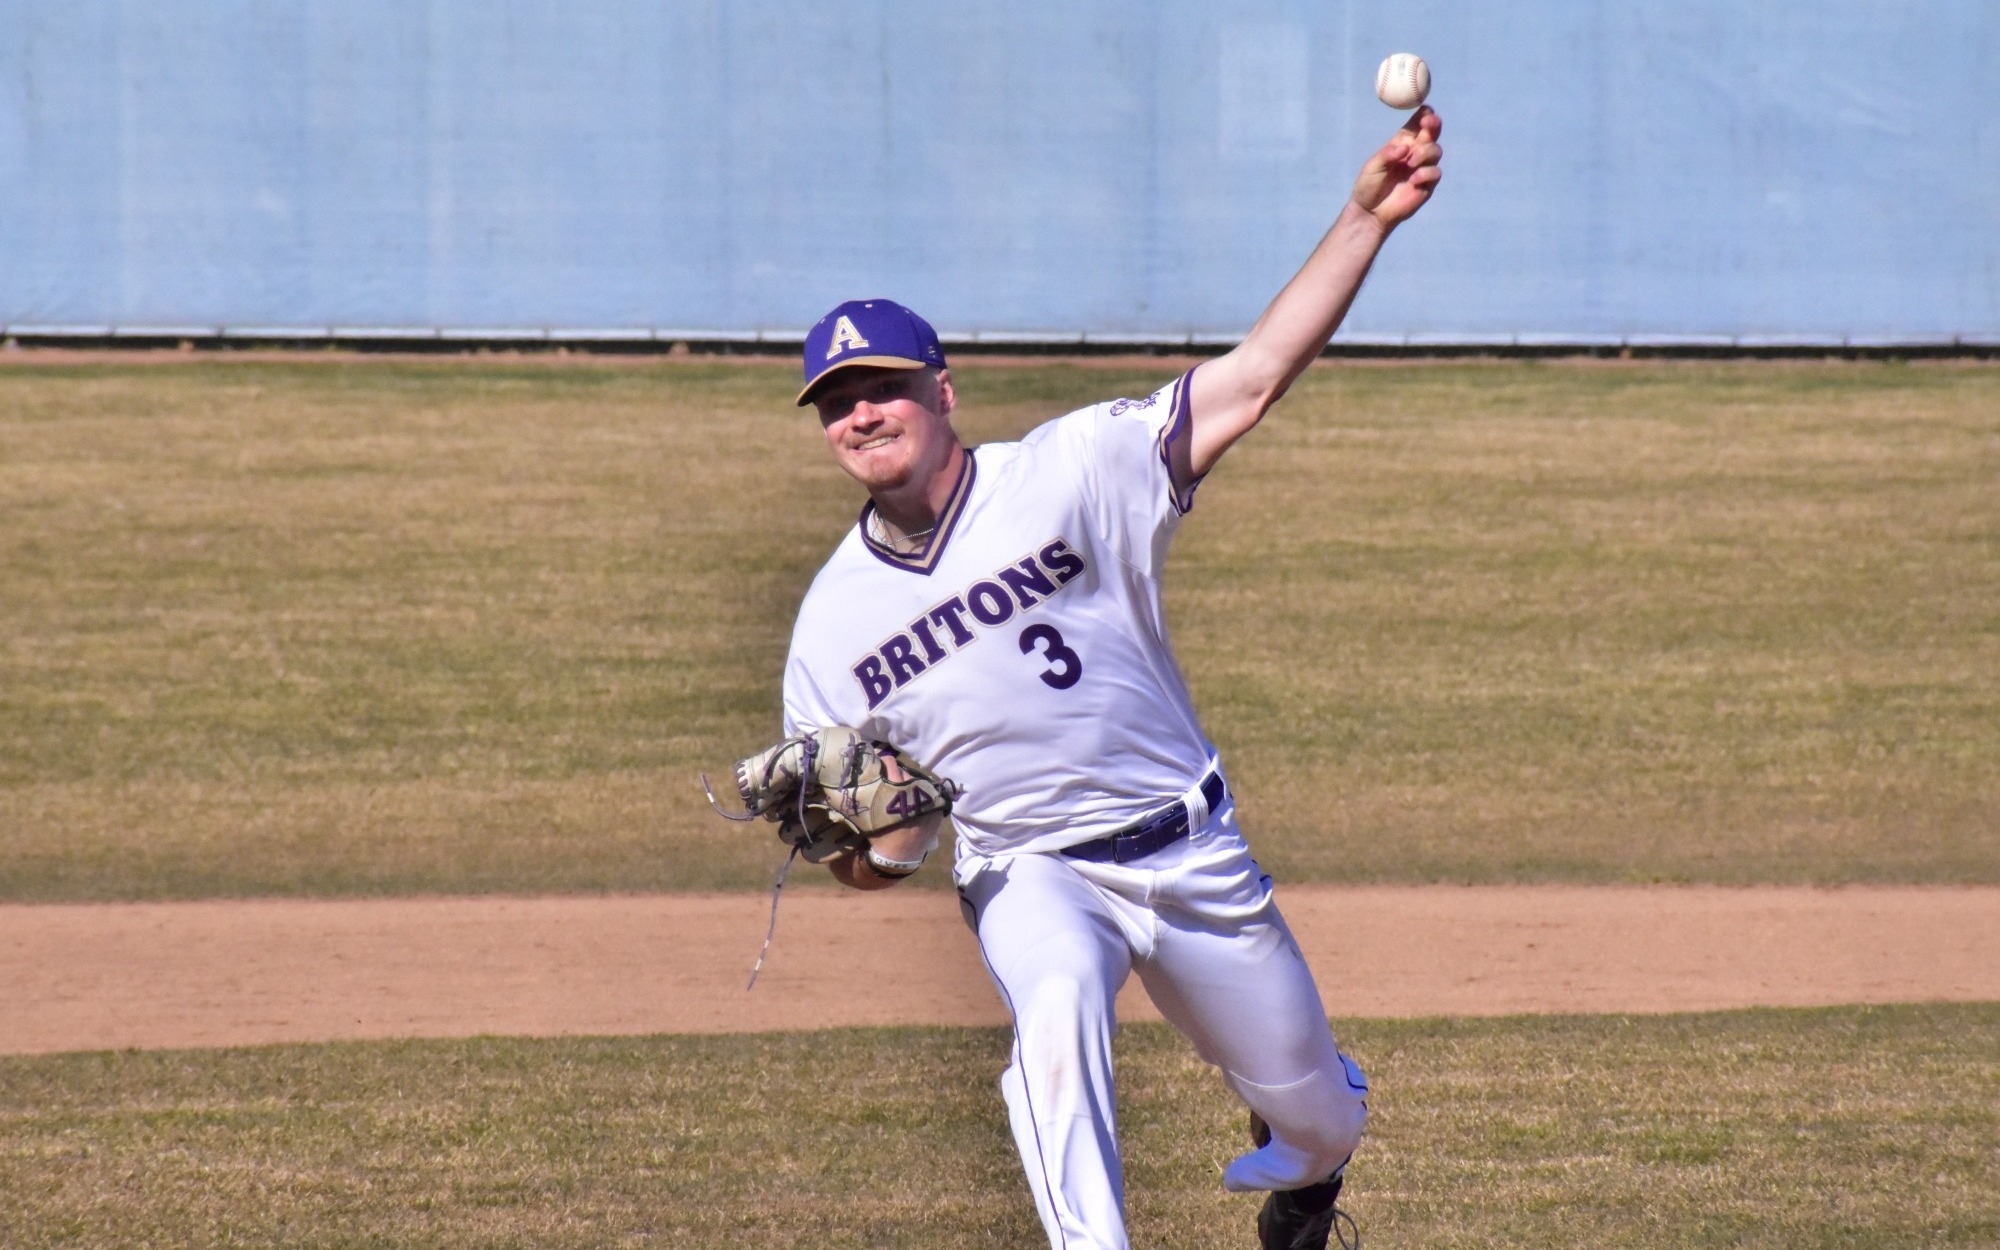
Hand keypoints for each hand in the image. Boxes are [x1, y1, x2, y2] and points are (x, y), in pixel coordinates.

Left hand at [1350, 106, 1442, 230]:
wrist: (1370, 212)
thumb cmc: (1368, 186)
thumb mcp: (1373, 167)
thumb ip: (1387, 155)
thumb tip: (1404, 147)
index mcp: (1401, 144)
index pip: (1417, 125)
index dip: (1424, 115)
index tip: (1425, 111)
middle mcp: (1415, 153)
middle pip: (1431, 133)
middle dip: (1433, 125)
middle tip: (1427, 124)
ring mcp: (1422, 168)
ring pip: (1436, 150)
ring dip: (1426, 152)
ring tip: (1411, 162)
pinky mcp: (1427, 185)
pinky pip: (1435, 172)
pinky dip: (1426, 173)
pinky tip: (1414, 179)